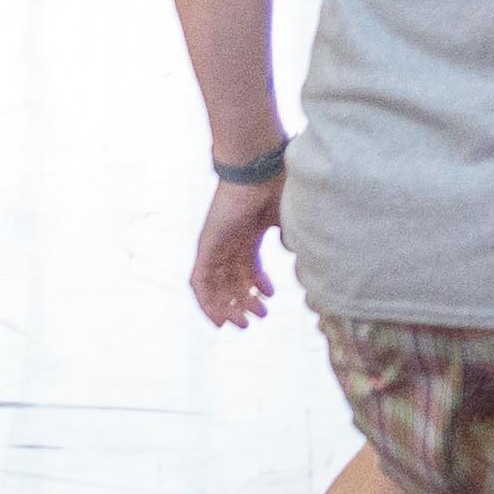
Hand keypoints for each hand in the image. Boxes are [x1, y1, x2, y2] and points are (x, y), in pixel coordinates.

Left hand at [191, 176, 283, 328]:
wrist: (257, 170)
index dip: (257, 287)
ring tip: (244, 323)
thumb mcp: (287, 219)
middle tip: (259, 318)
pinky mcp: (207, 248)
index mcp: (248, 235)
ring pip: (215, 286)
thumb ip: (289, 237)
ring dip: (228, 307)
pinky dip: (207, 302)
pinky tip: (219, 317)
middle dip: (244, 302)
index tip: (269, 301)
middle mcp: (229, 243)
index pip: (247, 268)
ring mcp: (216, 246)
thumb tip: (294, 252)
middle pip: (232, 280)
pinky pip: (199, 282)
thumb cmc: (276, 187)